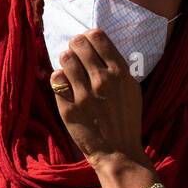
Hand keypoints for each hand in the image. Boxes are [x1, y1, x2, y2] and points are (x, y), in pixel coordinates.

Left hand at [50, 30, 149, 171]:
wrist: (118, 151)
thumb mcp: (131, 89)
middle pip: (79, 44)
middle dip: (74, 45)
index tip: (86, 42)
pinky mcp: (68, 107)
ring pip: (65, 59)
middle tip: (74, 52)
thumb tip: (97, 45)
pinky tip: (65, 85)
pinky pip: (56, 79)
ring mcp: (84, 94)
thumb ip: (116, 68)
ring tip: (69, 68)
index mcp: (120, 73)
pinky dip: (59, 79)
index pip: (98, 37)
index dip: (89, 36)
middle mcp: (102, 80)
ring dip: (66, 60)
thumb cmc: (125, 119)